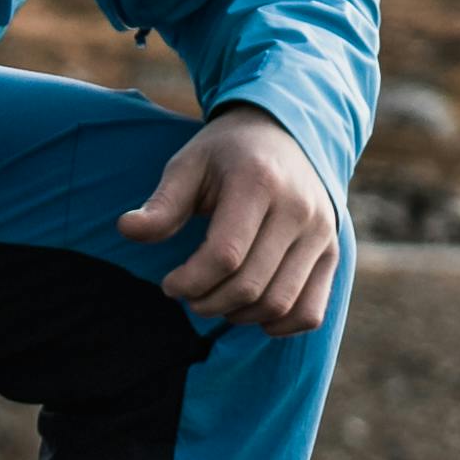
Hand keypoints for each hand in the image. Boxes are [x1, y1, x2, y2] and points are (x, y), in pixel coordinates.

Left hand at [117, 104, 341, 338]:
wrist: (287, 134)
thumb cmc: (228, 154)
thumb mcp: (189, 164)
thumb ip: (162, 203)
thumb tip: (128, 230)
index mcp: (259, 182)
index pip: (225, 255)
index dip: (190, 281)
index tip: (169, 283)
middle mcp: (299, 209)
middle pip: (250, 285)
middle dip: (207, 302)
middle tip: (188, 295)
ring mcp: (321, 233)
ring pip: (278, 304)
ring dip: (238, 315)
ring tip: (216, 299)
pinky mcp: (332, 253)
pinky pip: (309, 312)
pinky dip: (279, 325)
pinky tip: (250, 310)